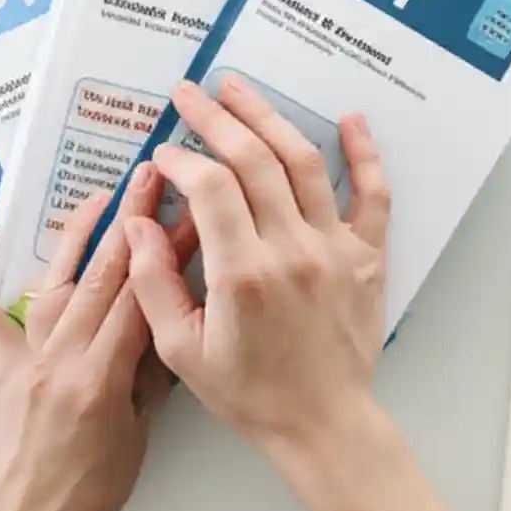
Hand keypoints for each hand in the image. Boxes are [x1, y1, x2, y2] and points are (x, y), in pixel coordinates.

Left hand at [0, 164, 192, 510]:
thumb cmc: (87, 493)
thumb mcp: (138, 436)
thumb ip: (148, 377)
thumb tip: (164, 328)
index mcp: (99, 380)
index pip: (141, 299)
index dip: (166, 254)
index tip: (188, 218)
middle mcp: (58, 361)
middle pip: (101, 278)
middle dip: (131, 223)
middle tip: (152, 181)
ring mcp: (25, 361)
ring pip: (57, 284)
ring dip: (80, 236)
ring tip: (101, 197)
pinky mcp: (1, 370)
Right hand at [124, 79, 390, 448]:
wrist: (322, 421)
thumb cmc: (249, 392)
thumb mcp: (181, 349)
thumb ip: (154, 281)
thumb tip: (137, 222)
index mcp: (242, 273)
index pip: (209, 186)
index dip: (181, 158)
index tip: (163, 153)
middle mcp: (291, 249)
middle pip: (254, 159)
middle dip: (216, 118)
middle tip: (191, 92)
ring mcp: (335, 248)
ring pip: (303, 163)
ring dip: (270, 118)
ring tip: (240, 89)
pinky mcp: (366, 256)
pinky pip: (373, 195)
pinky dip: (365, 154)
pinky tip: (351, 120)